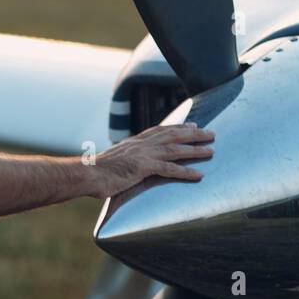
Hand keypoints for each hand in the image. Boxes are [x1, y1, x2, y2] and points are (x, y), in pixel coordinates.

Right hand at [89, 122, 214, 197]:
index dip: (179, 127)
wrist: (87, 174)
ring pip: (175, 149)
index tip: (193, 124)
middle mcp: (141, 144)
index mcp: (135, 142)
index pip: (161, 130)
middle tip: (211, 133)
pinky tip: (198, 175)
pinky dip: (186, 171)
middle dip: (194, 134)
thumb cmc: (96, 172)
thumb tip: (130, 167)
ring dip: (195, 150)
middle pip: (173, 135)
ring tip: (211, 151)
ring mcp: (143, 155)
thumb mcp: (115, 162)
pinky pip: (169, 169)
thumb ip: (127, 162)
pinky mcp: (143, 167)